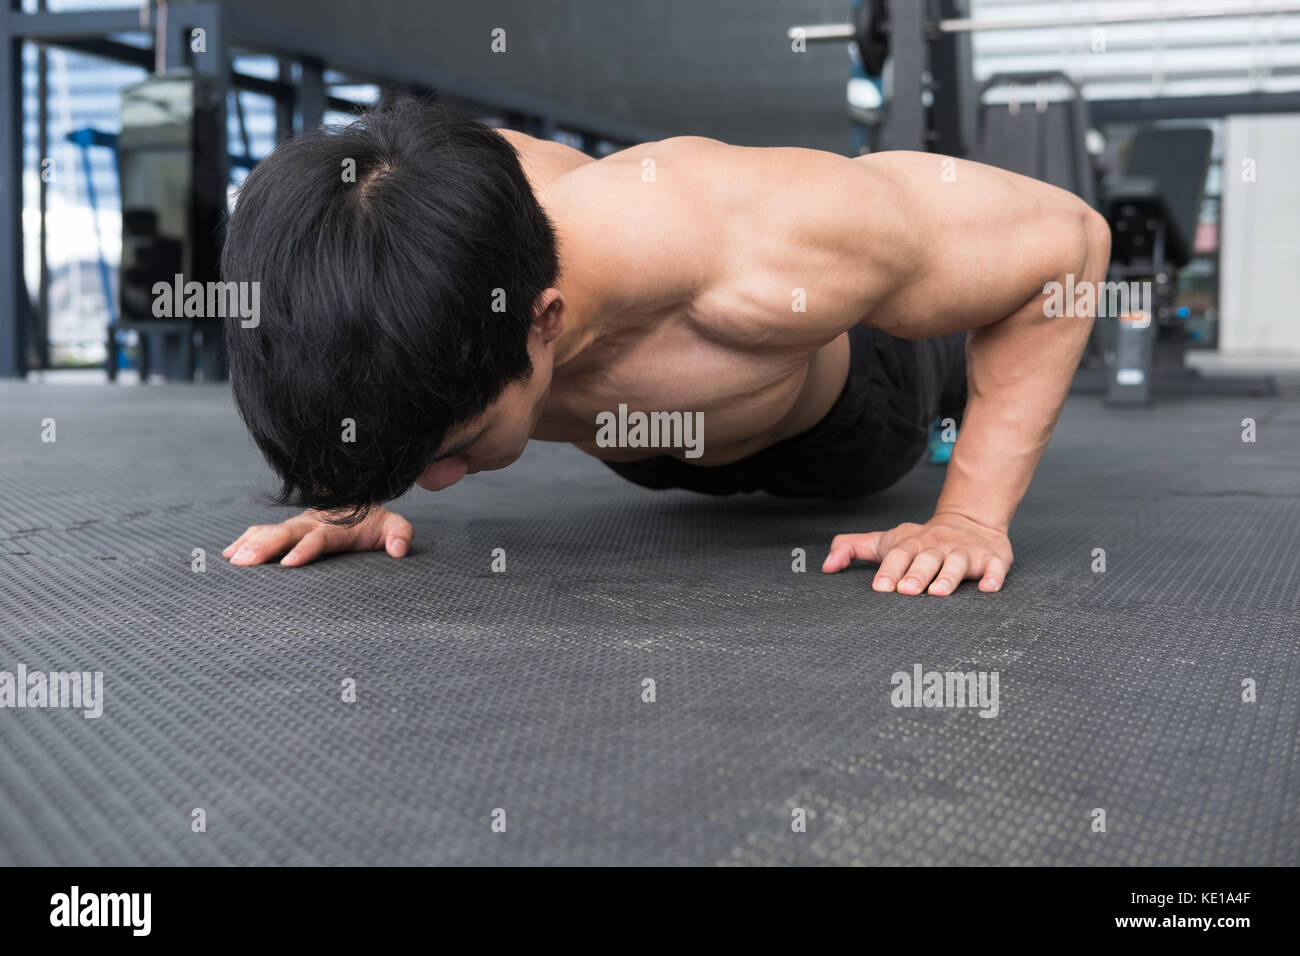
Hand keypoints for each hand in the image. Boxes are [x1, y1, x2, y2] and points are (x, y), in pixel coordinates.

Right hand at [223, 506, 413, 566]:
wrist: (360, 505)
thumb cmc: (376, 523)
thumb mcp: (394, 526)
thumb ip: (399, 534)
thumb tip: (399, 550)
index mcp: (336, 525)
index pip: (318, 538)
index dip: (304, 550)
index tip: (289, 564)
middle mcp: (312, 523)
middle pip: (286, 534)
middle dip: (265, 548)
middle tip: (245, 562)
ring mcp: (297, 525)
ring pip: (270, 531)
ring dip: (250, 544)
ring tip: (232, 560)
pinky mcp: (288, 529)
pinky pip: (263, 531)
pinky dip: (245, 540)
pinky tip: (228, 555)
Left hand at [821, 512, 1012, 594]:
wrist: (970, 520)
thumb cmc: (920, 540)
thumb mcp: (885, 541)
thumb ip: (852, 549)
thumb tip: (825, 566)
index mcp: (911, 544)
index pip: (897, 556)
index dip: (888, 570)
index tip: (880, 588)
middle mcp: (937, 547)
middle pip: (925, 560)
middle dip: (916, 574)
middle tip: (907, 591)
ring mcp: (965, 552)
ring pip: (956, 564)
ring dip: (948, 577)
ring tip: (939, 593)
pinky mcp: (992, 558)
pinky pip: (995, 568)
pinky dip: (993, 577)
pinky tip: (988, 588)